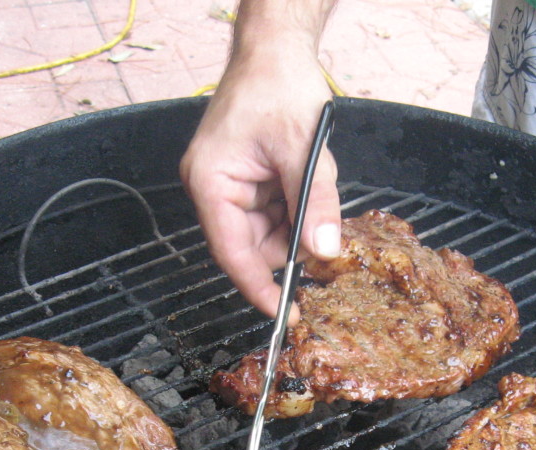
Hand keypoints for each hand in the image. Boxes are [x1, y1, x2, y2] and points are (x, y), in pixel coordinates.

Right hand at [180, 29, 341, 320]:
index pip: (233, 254)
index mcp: (210, 183)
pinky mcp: (243, 181)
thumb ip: (314, 203)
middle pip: (251, 245)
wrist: (274, 50)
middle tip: (323, 239)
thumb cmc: (278, 86)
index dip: (260, 287)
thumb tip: (325, 251)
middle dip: (289, 246)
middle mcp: (211, 189)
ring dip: (294, 223)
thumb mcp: (304, 150)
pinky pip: (271, 212)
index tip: (286, 313)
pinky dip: (293, 208)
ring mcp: (226, 185)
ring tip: (311, 187)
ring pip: (266, 231)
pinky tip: (304, 183)